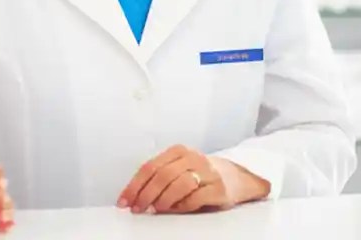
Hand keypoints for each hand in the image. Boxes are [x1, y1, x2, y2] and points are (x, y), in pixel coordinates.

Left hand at [117, 145, 270, 214]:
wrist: (235, 177)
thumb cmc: (199, 174)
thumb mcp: (178, 168)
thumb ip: (159, 177)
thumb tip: (133, 196)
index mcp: (178, 151)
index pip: (150, 167)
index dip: (134, 186)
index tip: (125, 201)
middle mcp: (193, 158)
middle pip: (163, 175)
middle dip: (146, 195)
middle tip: (138, 208)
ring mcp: (208, 172)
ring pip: (179, 184)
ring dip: (163, 200)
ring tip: (156, 209)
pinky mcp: (218, 188)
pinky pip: (196, 197)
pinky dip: (182, 205)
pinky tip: (177, 209)